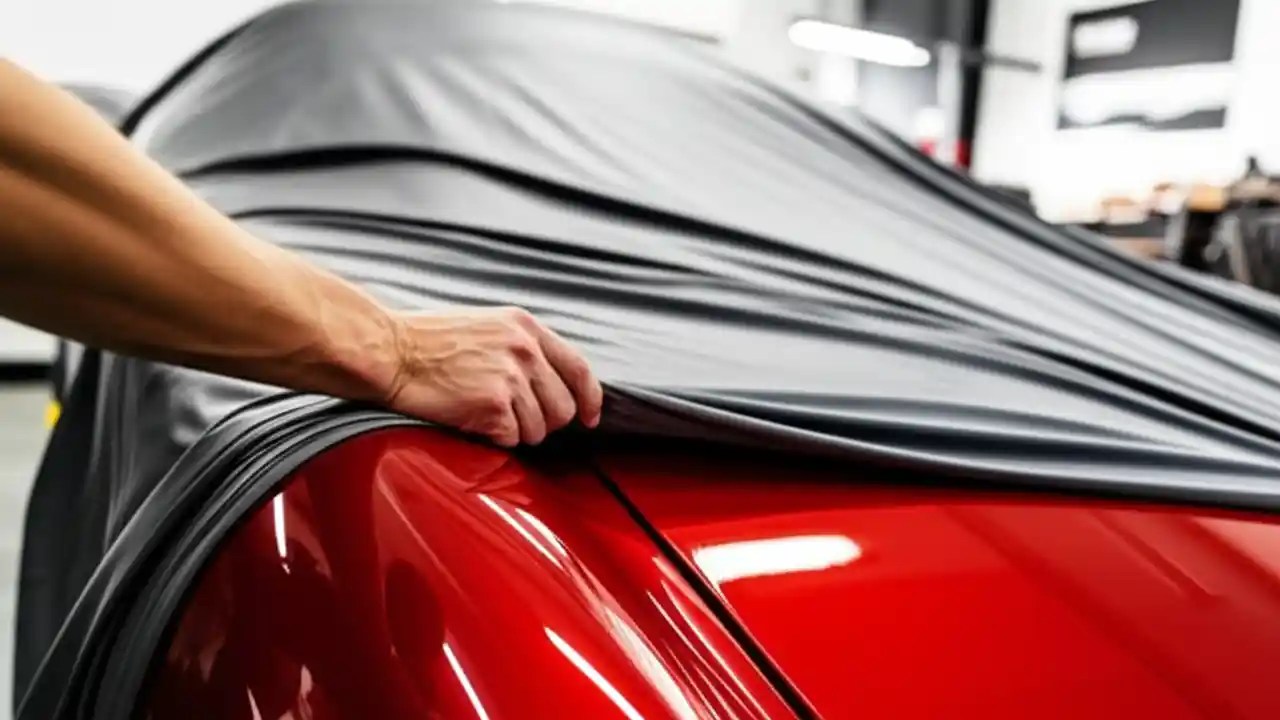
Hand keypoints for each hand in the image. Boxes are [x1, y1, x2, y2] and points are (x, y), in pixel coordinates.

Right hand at [380, 307, 602, 446]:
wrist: (390, 351)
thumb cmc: (427, 342)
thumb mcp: (487, 326)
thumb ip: (522, 347)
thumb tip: (551, 381)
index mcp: (526, 327)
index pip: (579, 369)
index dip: (589, 400)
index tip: (589, 418)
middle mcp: (525, 350)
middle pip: (563, 408)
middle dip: (544, 423)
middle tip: (512, 420)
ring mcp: (510, 377)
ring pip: (538, 430)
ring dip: (515, 433)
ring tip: (483, 416)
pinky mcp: (492, 404)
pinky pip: (512, 439)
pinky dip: (494, 439)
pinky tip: (471, 420)